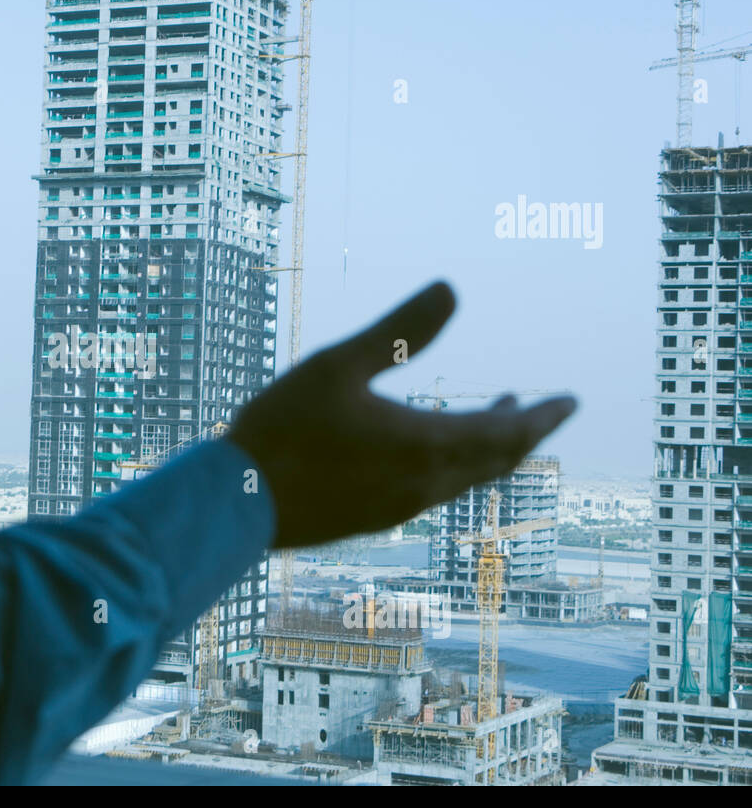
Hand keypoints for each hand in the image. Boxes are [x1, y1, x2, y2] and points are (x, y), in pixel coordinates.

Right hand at [227, 281, 575, 548]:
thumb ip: (398, 331)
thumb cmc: (283, 429)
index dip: (543, 415)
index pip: (508, 432)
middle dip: (524, 431)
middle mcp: (424, 484)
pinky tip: (429, 450)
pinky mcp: (374, 518)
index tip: (570, 401)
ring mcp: (399, 507)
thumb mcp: (337, 365)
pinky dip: (455, 464)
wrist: (237, 505)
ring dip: (488, 447)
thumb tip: (452, 289)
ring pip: (465, 477)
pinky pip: (435, 490)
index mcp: (425, 446)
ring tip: (492, 418)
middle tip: (544, 409)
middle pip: (495, 460)